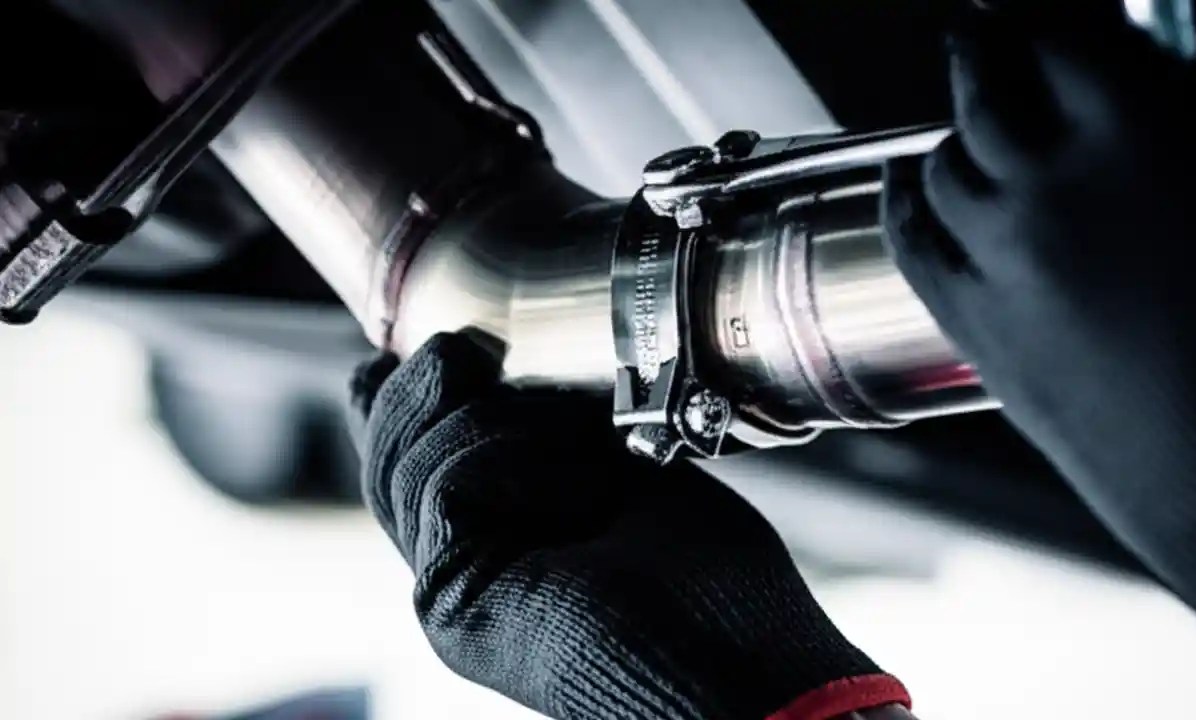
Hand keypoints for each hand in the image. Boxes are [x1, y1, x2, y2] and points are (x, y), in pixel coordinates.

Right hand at [349, 333, 909, 719]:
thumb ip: (545, 432)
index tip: (398, 347)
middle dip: (415, 393)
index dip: (394, 404)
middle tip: (460, 348)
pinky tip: (586, 481)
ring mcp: (448, 597)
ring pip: (409, 468)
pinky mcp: (453, 600)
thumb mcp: (617, 473)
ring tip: (581, 431)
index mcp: (492, 556)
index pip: (410, 468)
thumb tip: (490, 370)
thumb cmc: (703, 575)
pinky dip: (514, 453)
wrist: (741, 659)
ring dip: (495, 418)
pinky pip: (446, 485)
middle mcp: (459, 580)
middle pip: (390, 467)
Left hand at [883, 9, 1195, 692]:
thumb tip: (1139, 81)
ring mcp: (996, 253)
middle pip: (982, 85)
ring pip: (942, 163)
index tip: (1026, 15)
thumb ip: (1188, 118)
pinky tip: (909, 183)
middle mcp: (1049, 180)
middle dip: (980, 50)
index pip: (1055, 34)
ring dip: (956, 135)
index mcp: (1138, 130)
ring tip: (971, 125)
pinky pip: (909, 239)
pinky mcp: (966, 320)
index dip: (1034, 19)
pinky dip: (904, 200)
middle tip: (981, 35)